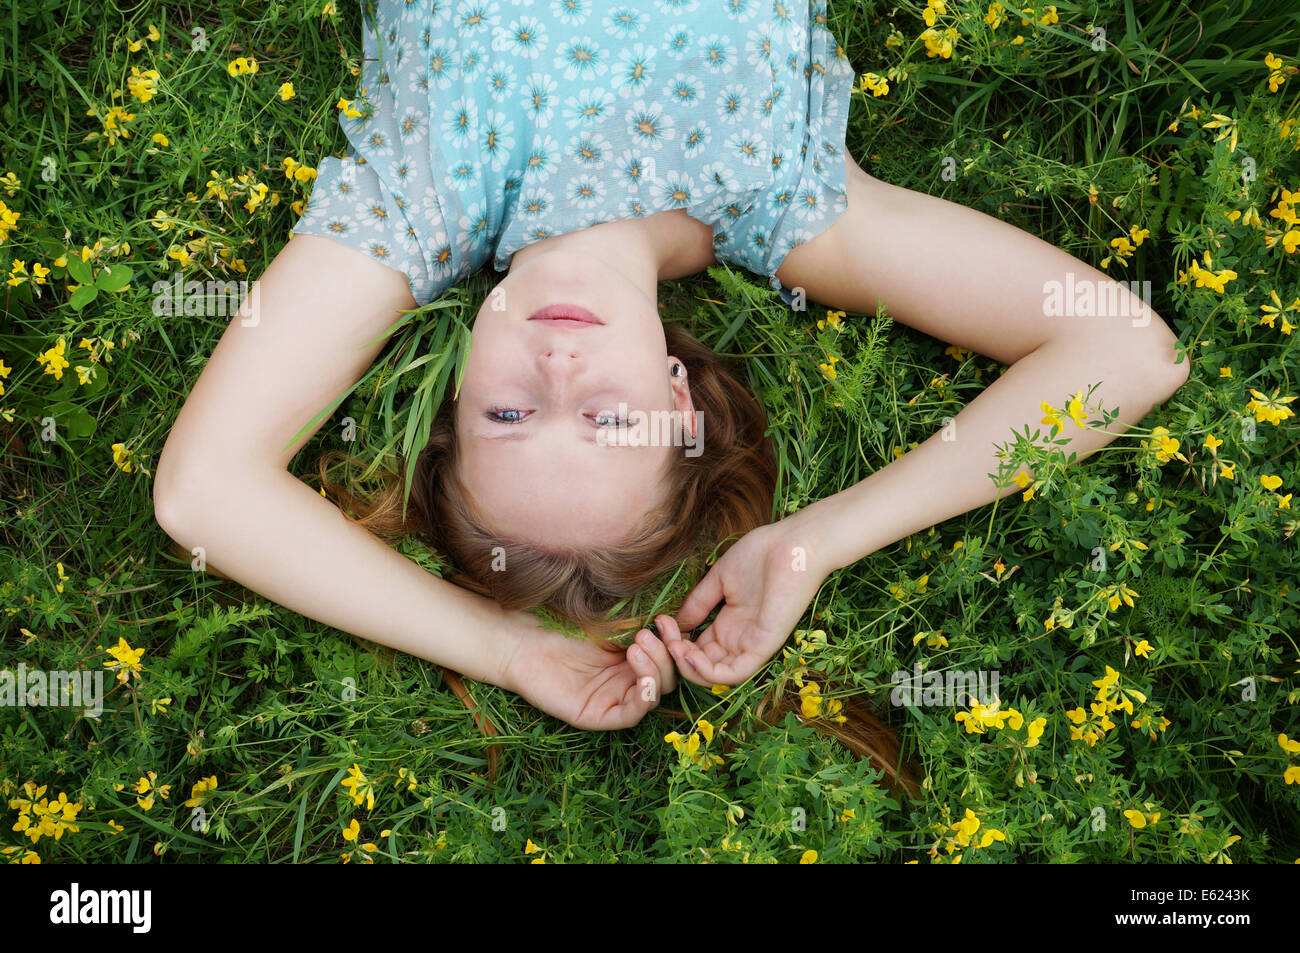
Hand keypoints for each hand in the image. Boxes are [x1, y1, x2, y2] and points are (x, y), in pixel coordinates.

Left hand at [499, 612, 677, 729]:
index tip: (667, 620)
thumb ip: (642, 624)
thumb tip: (679, 616)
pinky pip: (631, 715)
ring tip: (636, 645)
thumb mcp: (611, 621)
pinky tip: (642, 676)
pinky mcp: (596, 716)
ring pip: (652, 696)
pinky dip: (644, 698)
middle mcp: (625, 680)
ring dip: (655, 671)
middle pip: (666, 677)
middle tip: (646, 635)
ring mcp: (612, 699)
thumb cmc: (562, 624)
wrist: (523, 638)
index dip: (674, 642)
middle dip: (664, 655)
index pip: (668, 657)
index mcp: (631, 658)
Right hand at [662, 517, 830, 686]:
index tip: (660, 624)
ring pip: (716, 675)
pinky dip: (708, 672)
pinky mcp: (764, 646)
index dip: (676, 642)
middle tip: (663, 637)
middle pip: (703, 664)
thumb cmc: (761, 554)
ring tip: (674, 647)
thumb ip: (698, 602)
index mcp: (730, 623)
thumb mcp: (720, 579)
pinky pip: (734, 673)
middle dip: (677, 656)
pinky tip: (690, 653)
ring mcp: (752, 644)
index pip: (698, 647)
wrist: (791, 545)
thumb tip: (676, 621)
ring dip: (689, 668)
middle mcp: (740, 638)